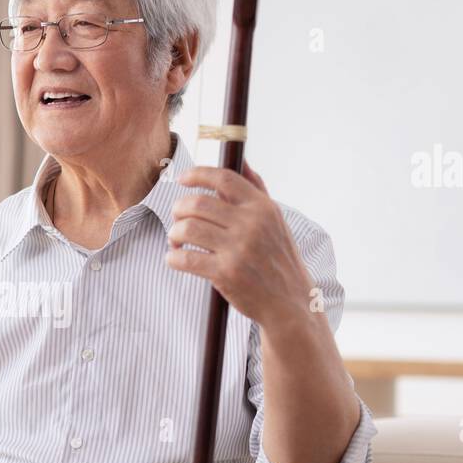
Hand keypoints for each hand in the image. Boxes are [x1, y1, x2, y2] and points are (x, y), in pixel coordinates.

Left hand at [165, 162, 315, 331]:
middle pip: (198, 202)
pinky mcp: (225, 274)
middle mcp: (251, 225)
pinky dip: (173, 257)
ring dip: (174, 233)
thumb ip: (257, 190)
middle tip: (176, 217)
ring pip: (188, 228)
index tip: (181, 178)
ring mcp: (238, 249)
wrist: (290, 302)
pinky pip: (185, 258)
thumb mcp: (276, 220)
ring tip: (176, 239)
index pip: (224, 179)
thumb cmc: (278, 259)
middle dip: (179, 208)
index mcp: (263, 208)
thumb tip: (243, 160)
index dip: (197, 174)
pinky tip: (174, 258)